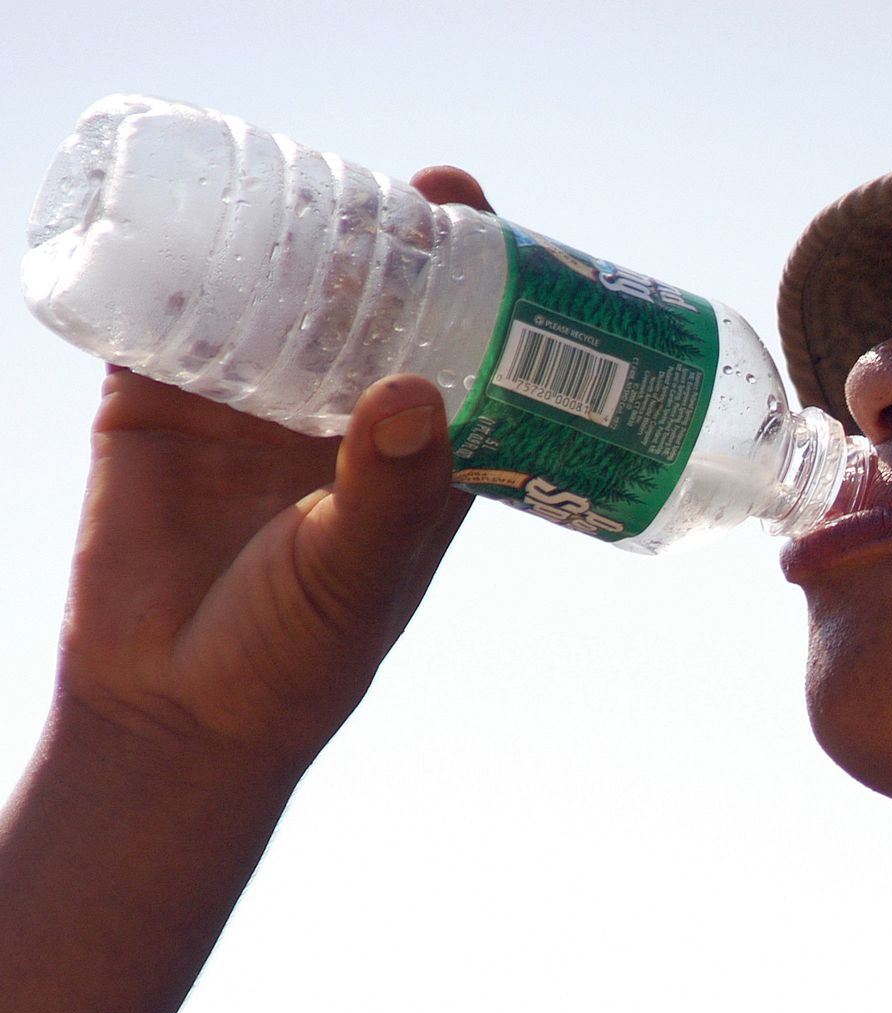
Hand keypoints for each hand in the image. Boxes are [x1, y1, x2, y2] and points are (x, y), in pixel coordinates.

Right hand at [56, 168, 490, 776]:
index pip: (463, 341)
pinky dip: (177, 257)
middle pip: (380, 295)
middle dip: (399, 237)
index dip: (481, 277)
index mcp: (417, 449)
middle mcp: (343, 408)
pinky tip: (193, 212)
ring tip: (320, 184)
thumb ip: (388, 496)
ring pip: (281, 285)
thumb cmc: (294, 655)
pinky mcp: (163, 396)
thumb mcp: (358, 575)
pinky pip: (170, 307)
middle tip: (425, 192)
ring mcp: (253, 395)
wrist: (171, 708)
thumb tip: (416, 390)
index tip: (487, 221)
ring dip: (299, 232)